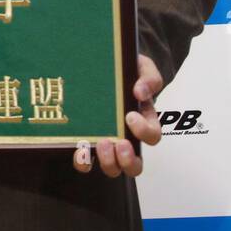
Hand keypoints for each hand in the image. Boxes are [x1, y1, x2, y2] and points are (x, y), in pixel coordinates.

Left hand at [73, 54, 163, 177]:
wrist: (95, 62)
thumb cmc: (122, 68)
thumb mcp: (141, 67)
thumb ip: (148, 77)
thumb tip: (141, 93)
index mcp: (142, 119)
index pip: (152, 135)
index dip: (144, 132)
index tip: (130, 116)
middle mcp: (125, 136)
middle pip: (135, 164)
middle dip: (129, 160)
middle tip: (119, 143)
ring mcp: (105, 141)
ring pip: (112, 167)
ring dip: (108, 163)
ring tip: (100, 144)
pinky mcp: (85, 141)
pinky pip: (85, 160)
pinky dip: (83, 160)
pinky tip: (78, 148)